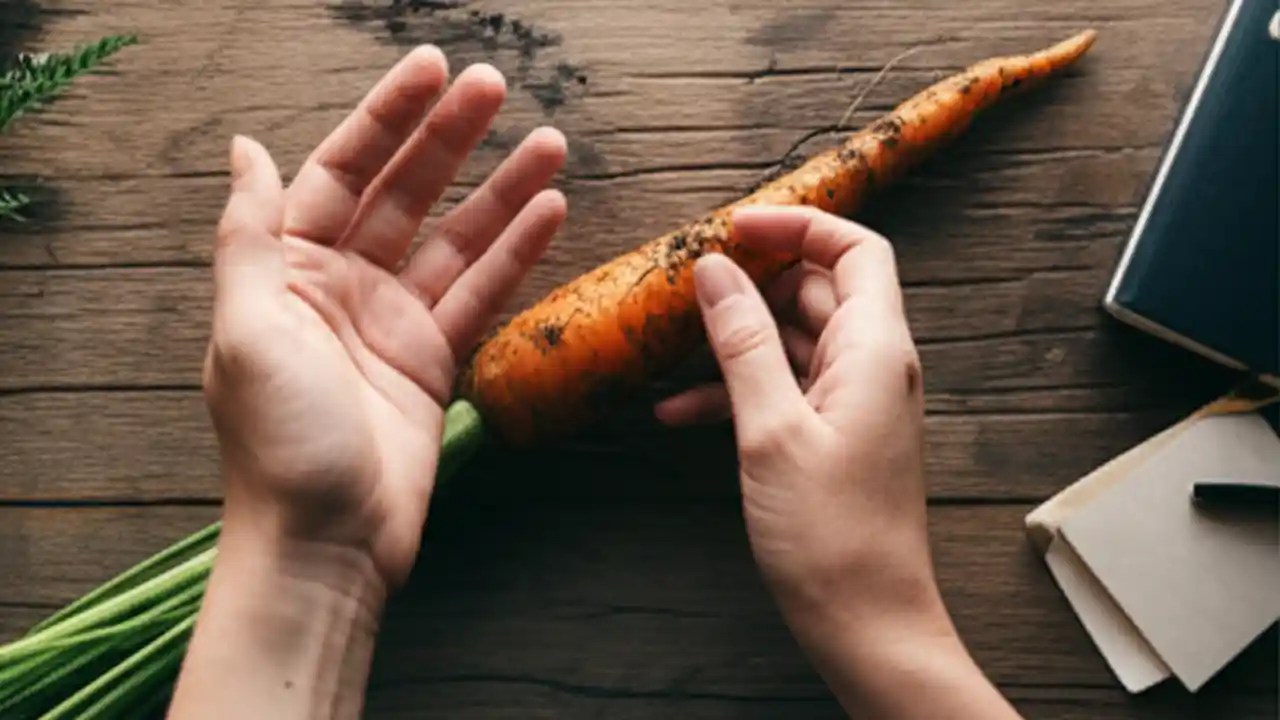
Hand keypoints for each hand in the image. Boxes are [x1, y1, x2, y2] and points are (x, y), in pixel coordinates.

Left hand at [203, 46, 566, 588]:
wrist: (327, 542)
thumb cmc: (278, 443)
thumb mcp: (247, 329)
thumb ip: (250, 234)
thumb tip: (246, 148)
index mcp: (286, 269)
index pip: (340, 171)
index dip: (384, 119)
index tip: (430, 71)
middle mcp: (340, 285)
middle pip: (404, 193)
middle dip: (448, 139)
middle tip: (495, 86)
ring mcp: (392, 321)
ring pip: (454, 238)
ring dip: (499, 190)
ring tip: (549, 141)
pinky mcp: (434, 360)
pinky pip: (480, 293)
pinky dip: (515, 254)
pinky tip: (549, 211)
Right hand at [658, 206, 932, 616]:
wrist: (866, 622)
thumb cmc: (830, 535)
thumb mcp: (772, 429)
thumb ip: (743, 343)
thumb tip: (716, 271)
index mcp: (876, 350)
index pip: (854, 249)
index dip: (798, 225)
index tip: (735, 229)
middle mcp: (874, 365)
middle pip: (817, 288)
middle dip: (752, 282)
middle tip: (689, 287)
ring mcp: (854, 400)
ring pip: (793, 338)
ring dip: (734, 340)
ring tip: (671, 345)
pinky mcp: (832, 434)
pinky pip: (784, 387)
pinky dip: (737, 389)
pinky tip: (677, 411)